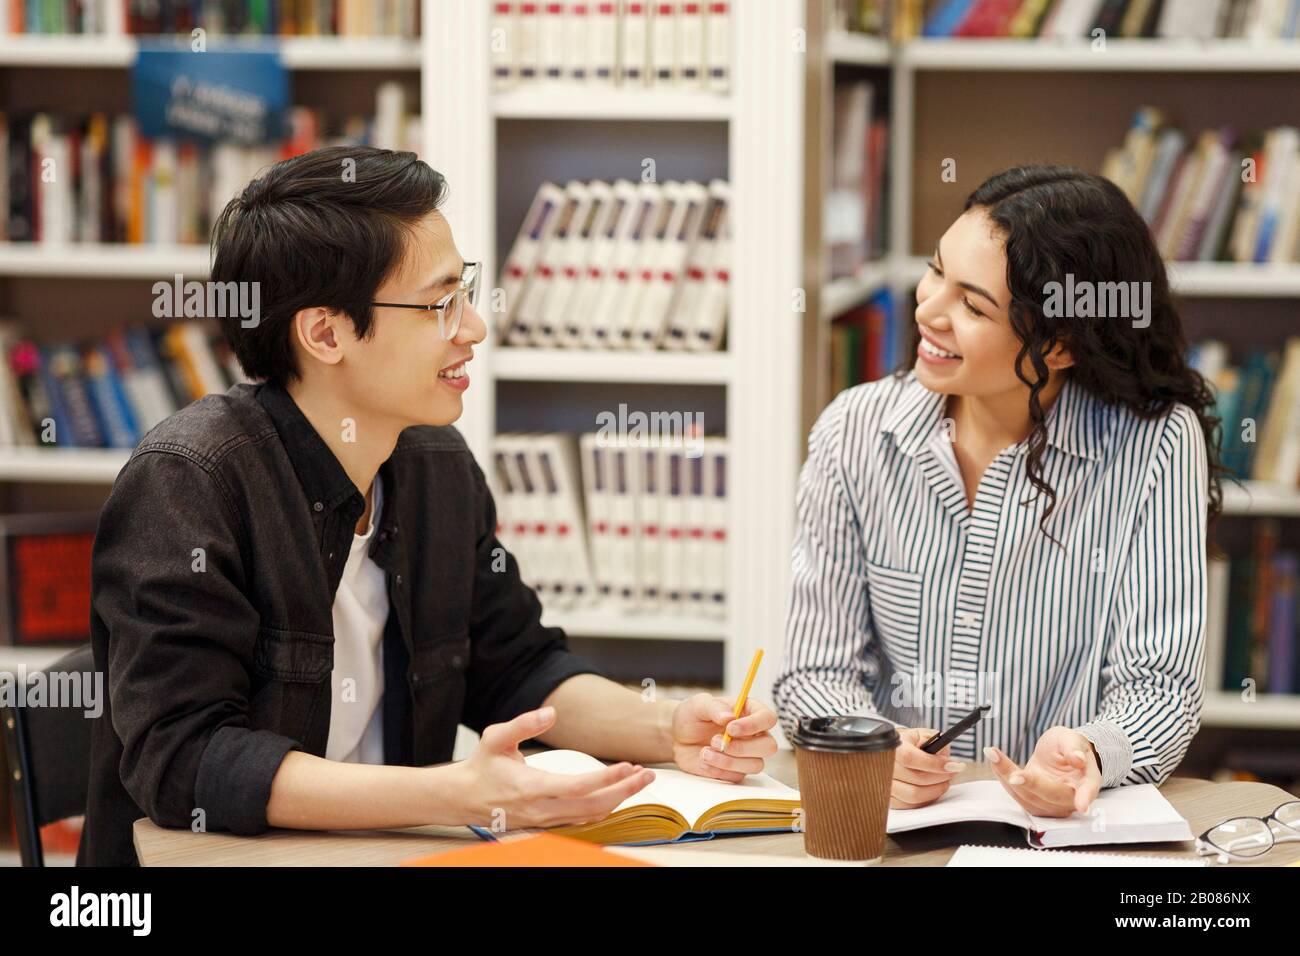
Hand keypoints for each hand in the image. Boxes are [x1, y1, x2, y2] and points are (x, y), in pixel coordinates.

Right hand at [452, 706, 654, 828]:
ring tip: (639, 780)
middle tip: (648, 774)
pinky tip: (617, 793)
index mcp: (531, 788)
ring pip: (590, 817)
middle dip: (624, 791)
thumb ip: (523, 723)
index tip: (629, 765)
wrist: (462, 798)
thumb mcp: (495, 737)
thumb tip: (550, 712)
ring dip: (618, 799)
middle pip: (592, 807)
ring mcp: (545, 820)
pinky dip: (603, 808)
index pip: (577, 787)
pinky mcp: (547, 823)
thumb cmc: (481, 765)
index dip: (606, 778)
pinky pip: (582, 820)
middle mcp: (541, 809)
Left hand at [670, 693, 777, 782]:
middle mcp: (753, 735)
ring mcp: (747, 755)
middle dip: (742, 747)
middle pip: (769, 746)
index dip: (754, 725)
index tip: (731, 728)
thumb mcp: (699, 704)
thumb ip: (715, 707)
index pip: (767, 718)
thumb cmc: (692, 715)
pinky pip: (736, 777)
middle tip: (715, 742)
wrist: (678, 736)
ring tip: (704, 752)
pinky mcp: (736, 771)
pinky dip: (718, 771)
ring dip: (729, 761)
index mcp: (750, 712)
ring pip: (755, 765)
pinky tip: (702, 761)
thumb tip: (730, 717)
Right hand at [890, 726, 965, 808]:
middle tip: (953, 771)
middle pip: (916, 779)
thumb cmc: (909, 744)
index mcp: (892, 747)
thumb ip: (935, 742)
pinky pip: (911, 805)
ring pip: (914, 795)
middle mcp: (885, 767)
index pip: (910, 758)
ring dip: (935, 790)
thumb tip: (944, 757)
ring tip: (943, 780)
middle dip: (941, 777)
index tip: (952, 766)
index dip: (934, 764)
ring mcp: (886, 785)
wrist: (894, 753)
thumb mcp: (921, 735)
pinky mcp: (889, 799)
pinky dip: (926, 799)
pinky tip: (932, 789)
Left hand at [984, 726, 1101, 817]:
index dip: (1085, 797)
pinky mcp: (1034, 804)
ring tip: (993, 754)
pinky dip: (1003, 777)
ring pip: (1029, 797)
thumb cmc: (1069, 746)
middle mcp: (1071, 798)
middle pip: (1052, 795)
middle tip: (1014, 775)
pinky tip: (995, 760)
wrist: (1058, 754)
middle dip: (1032, 785)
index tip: (1081, 805)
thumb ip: (1074, 748)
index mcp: (1087, 781)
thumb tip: (1078, 759)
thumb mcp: (1071, 738)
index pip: (1088, 790)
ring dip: (1007, 776)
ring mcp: (1052, 805)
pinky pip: (1017, 795)